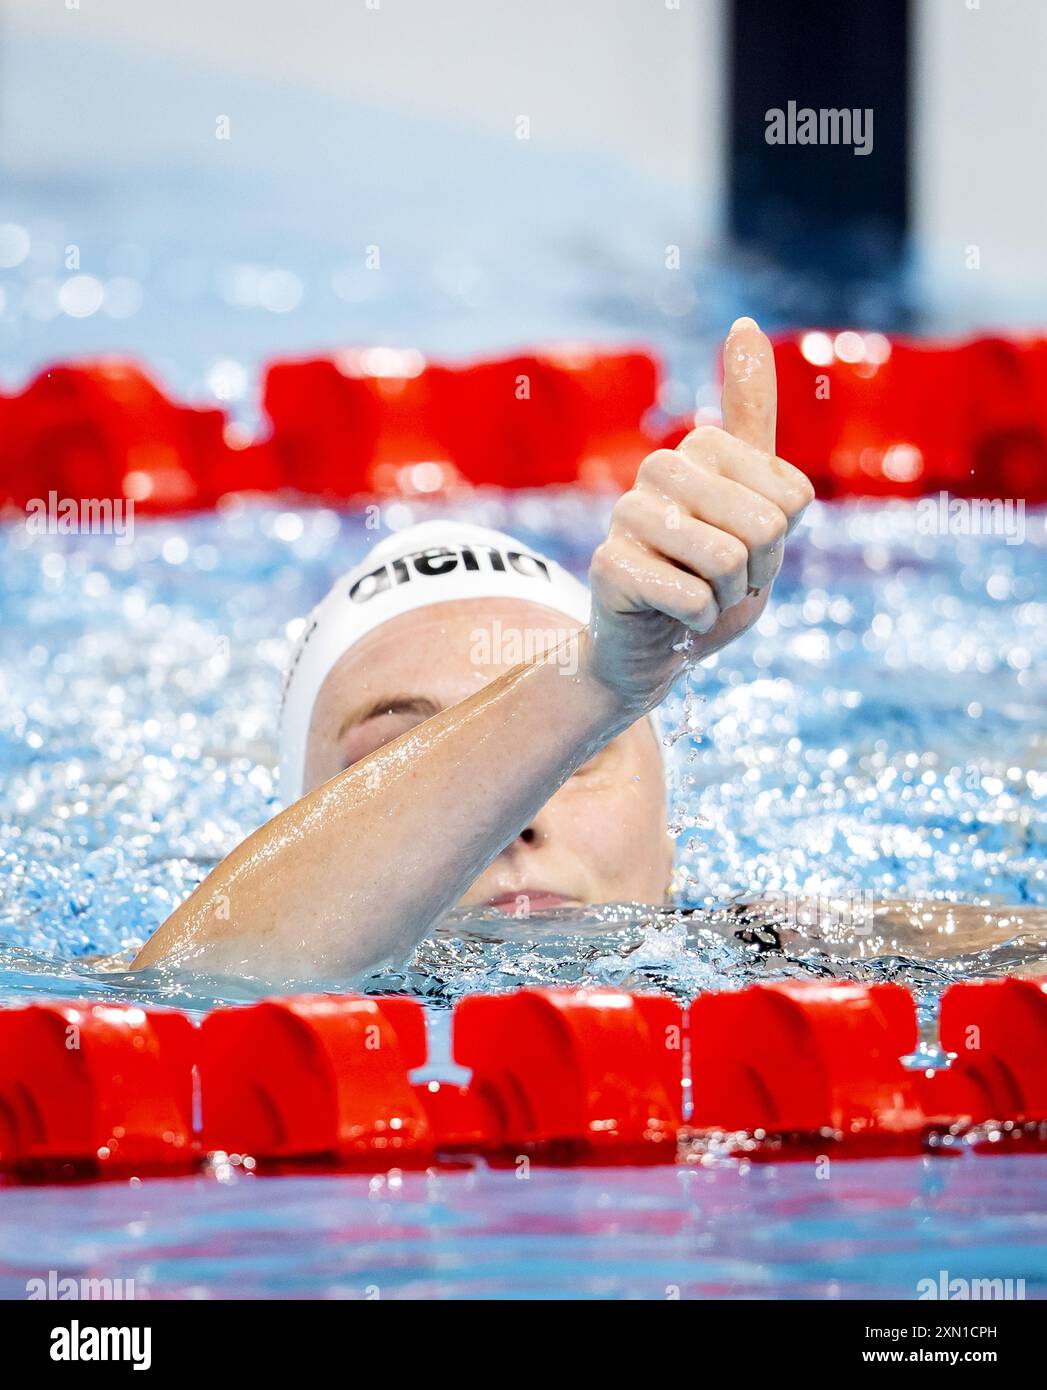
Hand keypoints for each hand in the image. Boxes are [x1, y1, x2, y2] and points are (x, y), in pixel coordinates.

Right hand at [585, 317, 813, 712]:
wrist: (654, 650)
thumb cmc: (709, 578)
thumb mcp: (752, 501)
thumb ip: (752, 421)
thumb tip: (742, 325)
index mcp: (700, 448)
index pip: (792, 498)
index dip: (783, 542)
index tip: (748, 552)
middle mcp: (658, 469)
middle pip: (764, 526)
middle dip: (756, 572)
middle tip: (722, 583)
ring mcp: (626, 517)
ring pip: (728, 561)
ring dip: (726, 600)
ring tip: (697, 598)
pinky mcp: (606, 567)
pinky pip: (692, 597)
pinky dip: (697, 624)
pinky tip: (672, 619)